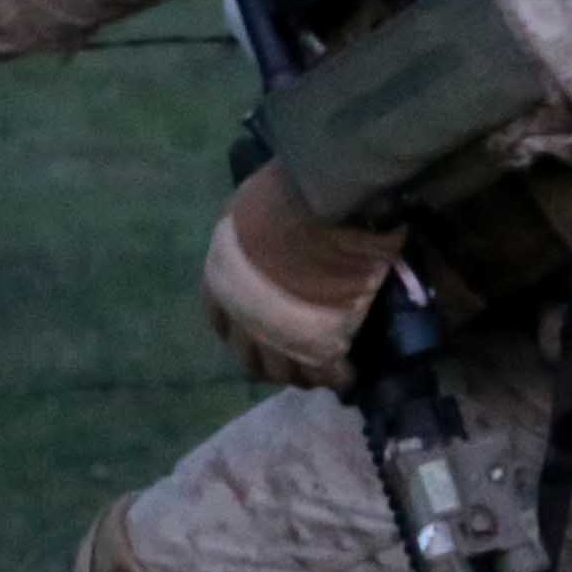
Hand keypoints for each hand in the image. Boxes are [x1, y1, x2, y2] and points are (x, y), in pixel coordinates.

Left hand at [201, 161, 405, 391]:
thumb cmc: (282, 195)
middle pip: (252, 358)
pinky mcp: (318, 343)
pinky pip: (325, 371)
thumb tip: (264, 232)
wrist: (319, 207)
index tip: (261, 328)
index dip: (243, 329)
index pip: (223, 324)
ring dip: (305, 373)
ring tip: (326, 368)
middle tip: (296, 354)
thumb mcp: (247, 208)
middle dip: (273, 359)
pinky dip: (338, 375)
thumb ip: (251, 231)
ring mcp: (279, 335)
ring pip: (288, 371)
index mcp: (222, 285)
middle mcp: (242, 317)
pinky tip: (349, 372)